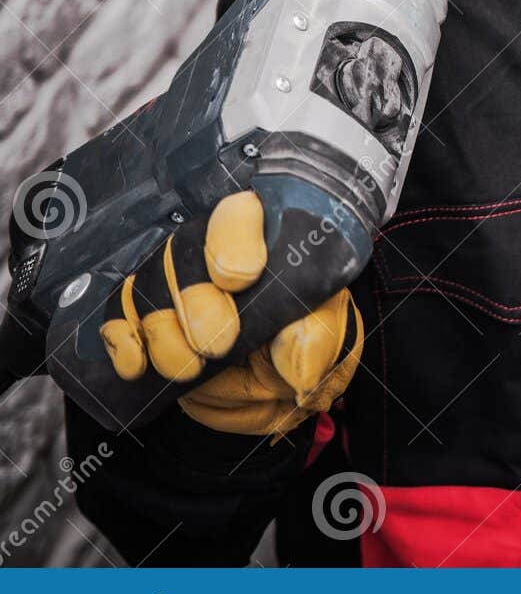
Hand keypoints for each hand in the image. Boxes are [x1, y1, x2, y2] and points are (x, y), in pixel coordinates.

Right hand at [98, 189, 362, 437]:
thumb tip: (298, 365)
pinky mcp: (148, 318)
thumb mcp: (327, 336)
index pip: (241, 215)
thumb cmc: (307, 339)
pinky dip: (121, 340)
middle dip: (194, 298)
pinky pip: (119, 317)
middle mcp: (215, 255)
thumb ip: (315, 341)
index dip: (233, 238)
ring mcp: (177, 285)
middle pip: (184, 252)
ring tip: (187, 367)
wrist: (283, 378)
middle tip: (215, 343)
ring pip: (149, 287)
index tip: (238, 276)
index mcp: (267, 239)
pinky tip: (135, 365)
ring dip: (162, 331)